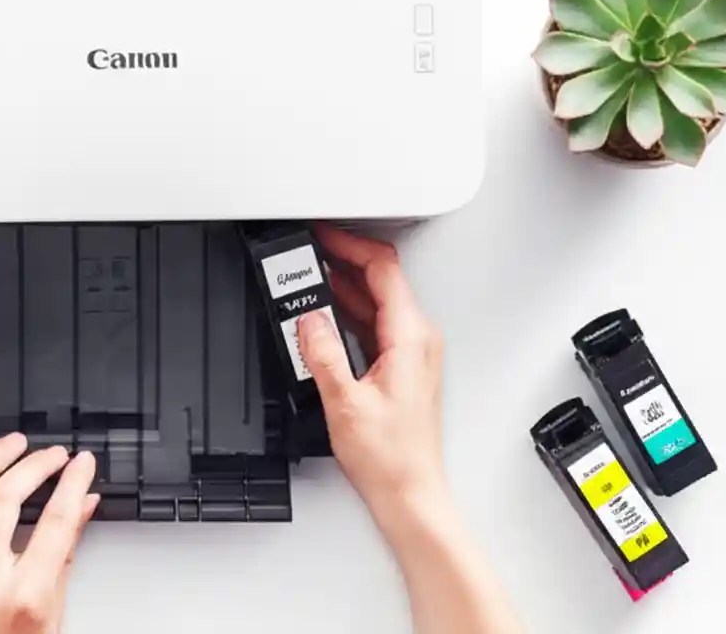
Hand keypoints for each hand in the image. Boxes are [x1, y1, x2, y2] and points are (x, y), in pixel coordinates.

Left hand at [0, 435, 99, 633]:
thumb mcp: (55, 613)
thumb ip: (65, 553)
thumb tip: (81, 507)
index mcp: (25, 597)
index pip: (56, 519)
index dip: (71, 482)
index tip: (80, 463)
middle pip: (6, 501)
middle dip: (33, 466)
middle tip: (50, 455)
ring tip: (9, 447)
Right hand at [297, 225, 445, 509]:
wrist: (408, 490)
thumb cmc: (390, 457)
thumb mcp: (344, 402)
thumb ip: (323, 354)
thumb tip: (308, 319)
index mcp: (410, 337)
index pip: (383, 270)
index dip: (350, 246)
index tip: (323, 235)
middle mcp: (417, 339)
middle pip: (381, 279)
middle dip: (343, 260)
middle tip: (309, 250)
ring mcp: (410, 351)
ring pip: (375, 301)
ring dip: (343, 286)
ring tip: (309, 276)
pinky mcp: (400, 365)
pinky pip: (373, 323)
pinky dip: (347, 311)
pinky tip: (323, 313)